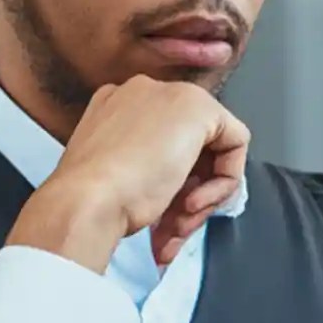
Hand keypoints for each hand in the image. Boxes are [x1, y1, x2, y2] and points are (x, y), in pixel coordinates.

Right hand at [6, 76, 248, 272]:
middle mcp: (145, 93)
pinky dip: (223, 182)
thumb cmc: (93, 198)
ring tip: (177, 228)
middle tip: (174, 229)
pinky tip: (194, 204)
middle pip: (191, 150)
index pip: (165, 145)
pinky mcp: (200, 108)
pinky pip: (235, 144)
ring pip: (212, 153)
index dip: (172, 187)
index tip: (164, 219)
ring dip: (200, 201)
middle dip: (188, 198)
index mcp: (117, 105)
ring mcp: (172, 96)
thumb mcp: (119, 178)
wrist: (87, 201)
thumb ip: (148, 171)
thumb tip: (182, 195)